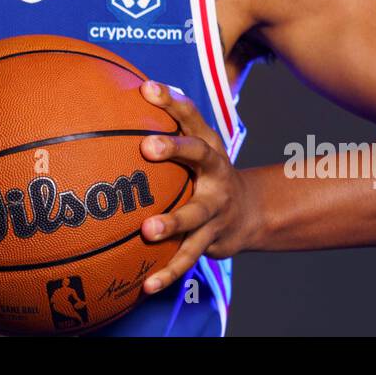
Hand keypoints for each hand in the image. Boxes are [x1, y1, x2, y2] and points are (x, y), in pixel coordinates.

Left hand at [137, 80, 254, 294]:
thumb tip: (125, 92)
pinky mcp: (213, 239)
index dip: (171, 100)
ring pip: (195, 215)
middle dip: (175, 149)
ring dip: (173, 222)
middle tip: (147, 146)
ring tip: (147, 230)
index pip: (191, 116)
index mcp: (208, 145)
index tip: (147, 88)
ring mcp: (216, 208)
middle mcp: (216, 173)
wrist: (250, 212)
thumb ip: (166, 124)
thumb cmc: (206, 172)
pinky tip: (146, 286)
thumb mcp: (196, 145)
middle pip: (199, 156)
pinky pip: (188, 257)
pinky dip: (168, 273)